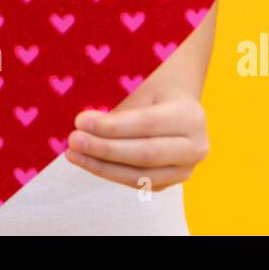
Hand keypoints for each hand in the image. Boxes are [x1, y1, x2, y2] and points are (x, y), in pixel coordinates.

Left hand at [64, 94, 209, 190]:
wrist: (173, 104)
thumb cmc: (152, 88)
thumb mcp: (141, 86)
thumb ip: (118, 104)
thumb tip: (83, 122)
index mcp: (191, 116)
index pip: (147, 124)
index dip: (112, 126)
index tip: (80, 121)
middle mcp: (195, 147)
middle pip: (145, 154)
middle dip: (104, 149)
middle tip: (73, 140)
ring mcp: (184, 170)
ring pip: (139, 175)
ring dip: (101, 166)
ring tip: (73, 153)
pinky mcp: (168, 182)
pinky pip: (135, 182)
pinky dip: (108, 172)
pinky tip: (86, 160)